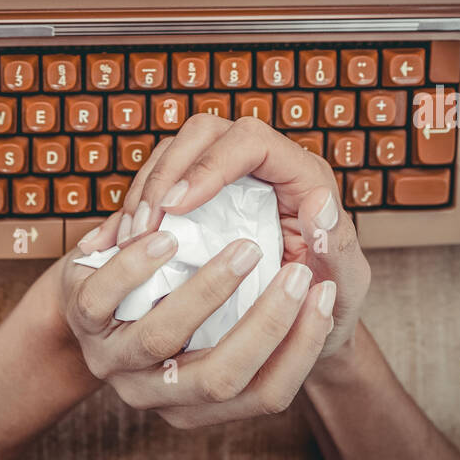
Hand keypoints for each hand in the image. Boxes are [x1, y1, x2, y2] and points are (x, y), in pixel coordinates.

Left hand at [52, 223, 336, 428]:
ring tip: (246, 249)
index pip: (268, 395)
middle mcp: (158, 393)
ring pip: (162, 340)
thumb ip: (281, 288)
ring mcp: (114, 359)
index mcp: (204, 401)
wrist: (99, 285)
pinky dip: (138, 266)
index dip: (303, 347)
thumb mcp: (229, 306)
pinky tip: (170, 238)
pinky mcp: (81, 314)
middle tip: (299, 272)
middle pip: (221, 379)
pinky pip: (105, 298)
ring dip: (210, 292)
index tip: (324, 292)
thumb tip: (323, 231)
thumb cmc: (179, 295)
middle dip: (268, 323)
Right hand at [78, 113, 370, 363]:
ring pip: (176, 151)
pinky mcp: (205, 194)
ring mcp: (231, 175)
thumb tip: (319, 201)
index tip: (176, 206)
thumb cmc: (331, 302)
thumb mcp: (343, 286)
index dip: (209, 165)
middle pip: (204, 133)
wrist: (309, 325)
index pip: (251, 141)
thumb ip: (337, 247)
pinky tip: (116, 241)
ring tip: (129, 239)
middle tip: (142, 228)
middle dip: (165, 174)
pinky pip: (162, 181)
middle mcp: (265, 164)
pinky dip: (137, 206)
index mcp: (301, 174)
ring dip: (145, 190)